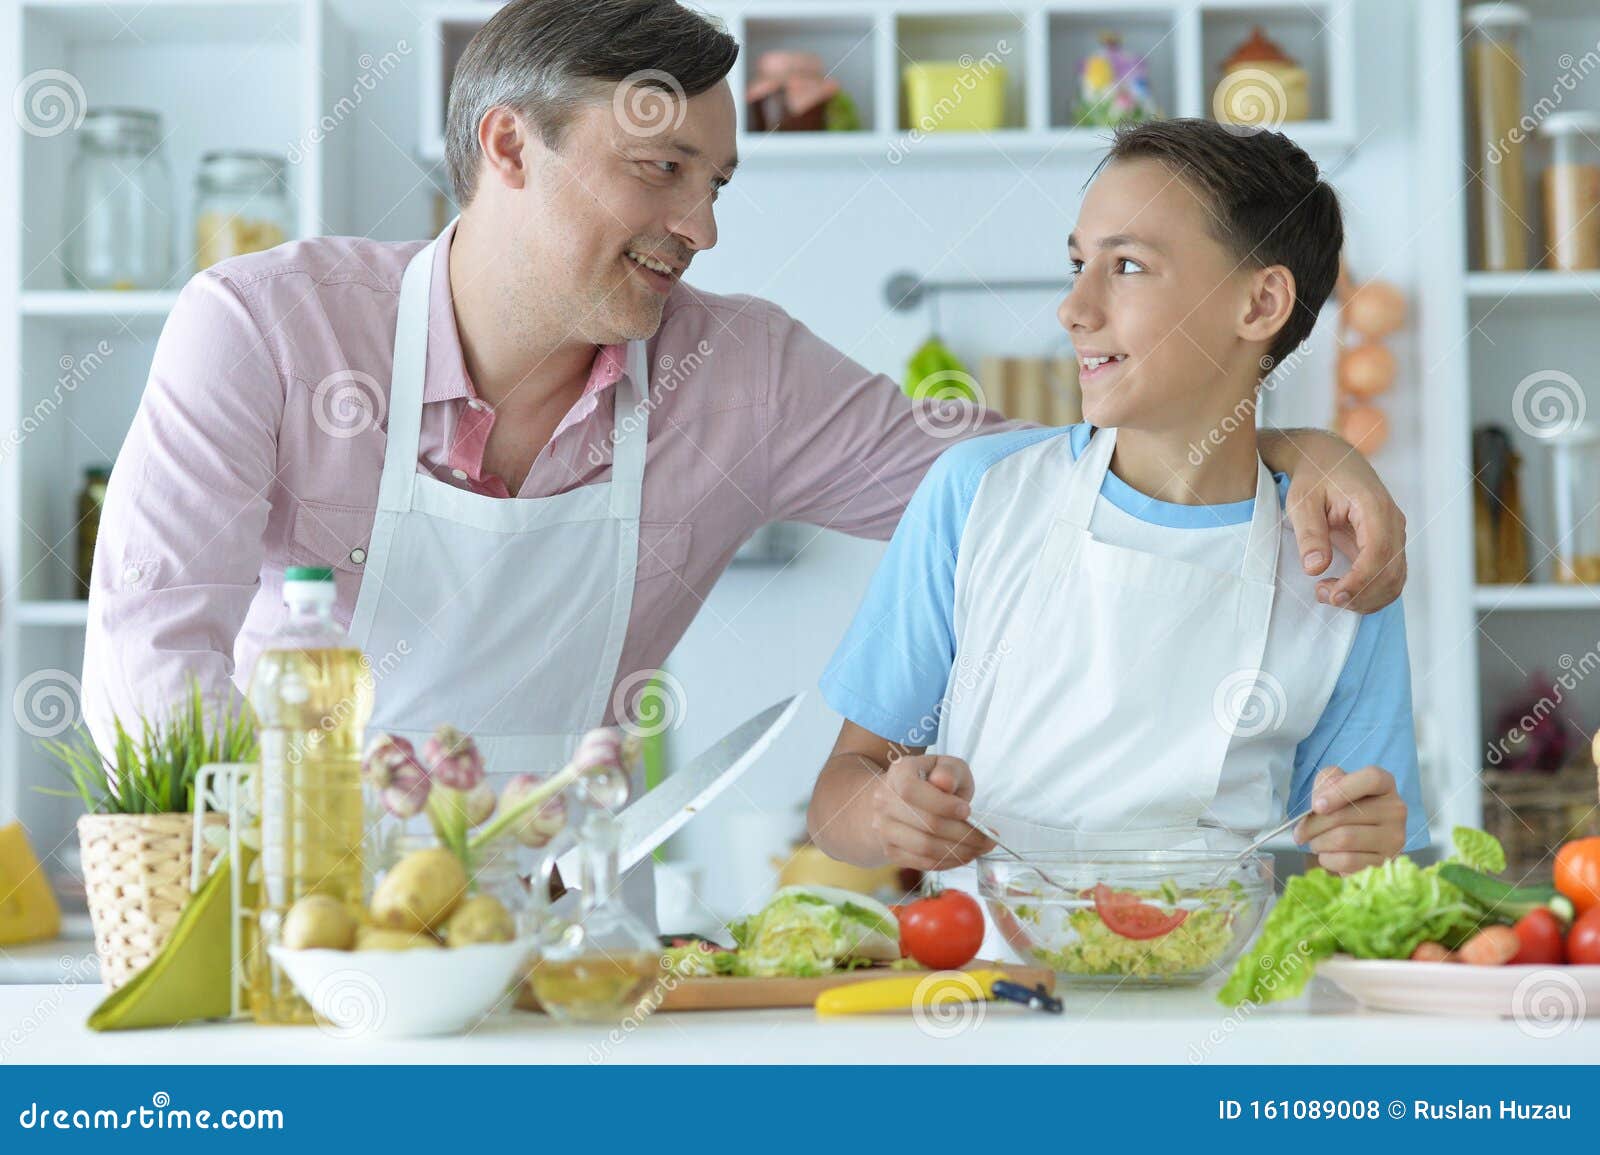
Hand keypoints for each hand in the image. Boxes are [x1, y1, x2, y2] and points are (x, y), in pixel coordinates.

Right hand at [869, 754, 994, 871]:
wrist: (903, 799)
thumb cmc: (932, 781)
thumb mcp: (947, 766)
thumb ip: (949, 770)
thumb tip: (943, 783)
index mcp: (898, 774)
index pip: (911, 790)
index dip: (942, 804)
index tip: (968, 810)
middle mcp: (884, 802)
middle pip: (925, 824)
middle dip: (963, 833)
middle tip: (988, 838)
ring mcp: (885, 829)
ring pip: (925, 847)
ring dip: (959, 851)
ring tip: (981, 848)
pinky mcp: (892, 852)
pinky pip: (923, 862)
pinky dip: (949, 862)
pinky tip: (965, 854)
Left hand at [1274, 429, 1407, 612]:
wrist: (1330, 459)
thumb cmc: (1315, 476)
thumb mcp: (1302, 500)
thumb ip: (1309, 532)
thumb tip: (1316, 568)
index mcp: (1374, 507)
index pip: (1379, 553)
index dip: (1360, 581)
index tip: (1333, 595)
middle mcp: (1392, 522)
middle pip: (1391, 572)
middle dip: (1360, 594)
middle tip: (1323, 595)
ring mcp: (1394, 535)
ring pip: (1394, 580)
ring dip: (1365, 598)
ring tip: (1328, 594)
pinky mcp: (1387, 545)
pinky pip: (1389, 577)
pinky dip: (1370, 594)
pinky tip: (1342, 592)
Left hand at [1292, 765, 1407, 874]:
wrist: (1358, 844)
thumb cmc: (1343, 808)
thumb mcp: (1333, 786)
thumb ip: (1326, 782)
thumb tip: (1320, 801)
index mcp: (1384, 785)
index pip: (1371, 779)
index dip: (1341, 791)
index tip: (1317, 806)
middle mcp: (1395, 809)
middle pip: (1345, 815)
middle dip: (1313, 825)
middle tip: (1301, 832)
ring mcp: (1394, 837)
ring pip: (1344, 839)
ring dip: (1319, 842)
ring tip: (1315, 842)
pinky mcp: (1386, 861)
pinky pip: (1348, 861)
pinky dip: (1328, 859)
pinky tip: (1327, 855)